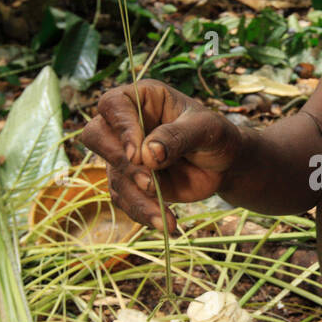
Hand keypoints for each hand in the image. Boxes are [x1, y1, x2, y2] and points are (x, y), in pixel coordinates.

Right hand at [80, 80, 243, 232]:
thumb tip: (148, 154)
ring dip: (136, 198)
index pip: (114, 105)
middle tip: (149, 183)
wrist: (224, 164)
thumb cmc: (215, 135)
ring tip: (165, 216)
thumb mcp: (206, 129)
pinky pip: (124, 198)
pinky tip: (165, 223)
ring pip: (114, 175)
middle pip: (97, 137)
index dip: (120, 128)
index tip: (137, 154)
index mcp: (141, 98)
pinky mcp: (130, 181)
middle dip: (120, 163)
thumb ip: (178, 136)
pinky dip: (142, 213)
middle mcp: (126, 124)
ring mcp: (125, 154)